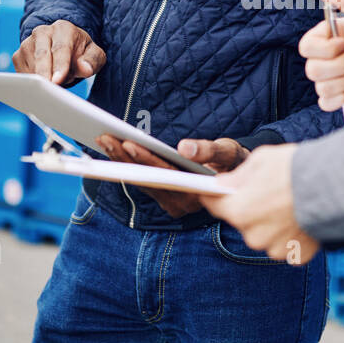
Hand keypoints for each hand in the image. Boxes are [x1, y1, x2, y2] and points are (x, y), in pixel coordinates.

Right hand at [12, 21, 106, 86]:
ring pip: (30, 65)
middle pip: (41, 55)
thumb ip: (92, 60)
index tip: (58, 80)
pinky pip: (22, 73)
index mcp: (63, 29)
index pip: (61, 48)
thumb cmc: (80, 52)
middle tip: (48, 91)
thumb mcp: (93, 54)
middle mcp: (42, 32)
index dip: (59, 65)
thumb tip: (84, 69)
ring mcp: (27, 43)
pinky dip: (31, 83)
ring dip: (41, 79)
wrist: (65, 47)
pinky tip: (42, 88)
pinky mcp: (18, 56)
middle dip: (44, 73)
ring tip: (56, 87)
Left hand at [95, 134, 248, 218]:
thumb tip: (185, 148)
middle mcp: (182, 204)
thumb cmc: (234, 161)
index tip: (128, 143)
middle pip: (148, 179)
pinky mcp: (165, 200)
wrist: (239, 178)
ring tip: (104, 140)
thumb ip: (209, 150)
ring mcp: (172, 204)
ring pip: (141, 182)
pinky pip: (143, 184)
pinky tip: (114, 151)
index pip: (167, 175)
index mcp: (198, 193)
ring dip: (121, 161)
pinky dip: (128, 166)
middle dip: (124, 158)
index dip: (146, 159)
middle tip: (105, 138)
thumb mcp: (228, 151)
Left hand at [204, 145, 319, 263]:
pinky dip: (291, 234)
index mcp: (239, 210)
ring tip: (289, 204)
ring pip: (264, 235)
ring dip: (271, 223)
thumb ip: (238, 176)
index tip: (217, 191)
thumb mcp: (261, 160)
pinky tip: (301, 217)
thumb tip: (223, 183)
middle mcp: (253, 235)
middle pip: (242, 221)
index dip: (215, 196)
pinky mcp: (296, 255)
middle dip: (250, 208)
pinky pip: (286, 245)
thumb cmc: (297, 168)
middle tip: (268, 192)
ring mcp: (275, 248)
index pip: (214, 205)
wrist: (337, 184)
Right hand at [299, 0, 343, 108]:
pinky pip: (326, 104)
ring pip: (321, 87)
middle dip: (340, 66)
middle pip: (311, 70)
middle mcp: (327, 59)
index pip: (306, 47)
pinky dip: (342, 97)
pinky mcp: (341, 96)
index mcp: (328, 38)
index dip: (325, 48)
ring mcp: (334, 79)